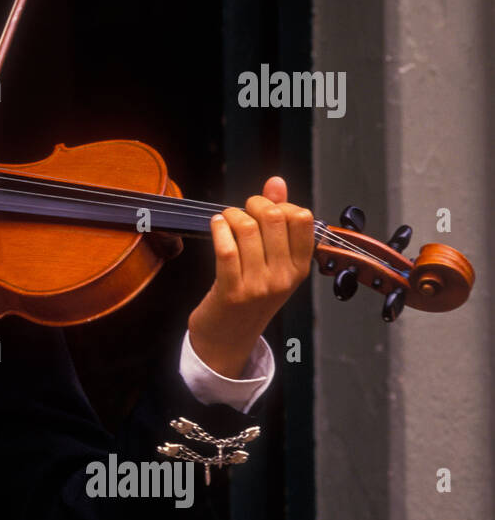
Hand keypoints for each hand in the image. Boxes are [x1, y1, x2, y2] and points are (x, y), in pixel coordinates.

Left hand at [187, 176, 314, 377]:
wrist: (227, 338)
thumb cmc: (249, 294)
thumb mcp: (272, 261)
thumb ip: (277, 220)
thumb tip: (276, 181)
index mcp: (299, 267)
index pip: (303, 219)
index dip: (281, 204)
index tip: (265, 210)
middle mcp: (283, 276)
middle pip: (275, 217)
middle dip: (253, 203)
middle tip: (242, 210)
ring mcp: (259, 285)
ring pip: (248, 228)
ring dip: (232, 214)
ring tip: (226, 219)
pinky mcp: (232, 291)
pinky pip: (226, 248)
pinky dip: (219, 228)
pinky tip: (216, 225)